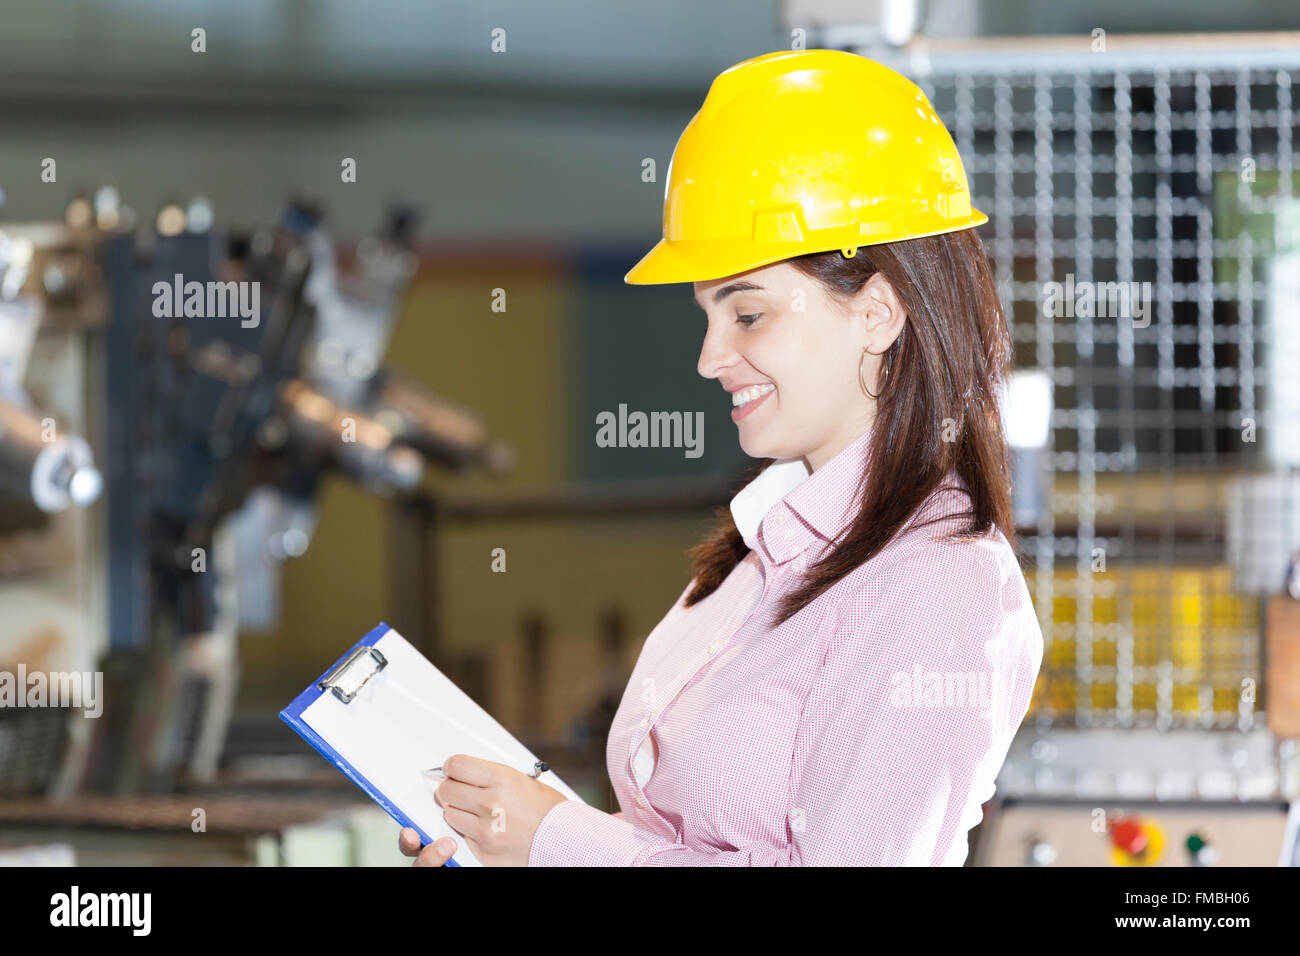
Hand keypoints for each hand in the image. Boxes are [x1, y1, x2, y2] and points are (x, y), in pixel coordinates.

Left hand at [398, 754, 568, 866]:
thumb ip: (490, 776)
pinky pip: (463, 836)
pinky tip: (486, 826)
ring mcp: (485, 830)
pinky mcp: (484, 851)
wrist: (564, 840)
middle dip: (450, 787)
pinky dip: (470, 830)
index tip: (452, 770)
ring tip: (476, 810)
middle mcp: (490, 804)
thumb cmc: (547, 809)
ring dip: (458, 810)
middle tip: (458, 788)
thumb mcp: (521, 780)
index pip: (456, 766)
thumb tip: (462, 773)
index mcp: (501, 780)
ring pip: (450, 813)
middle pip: (446, 790)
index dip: (451, 767)